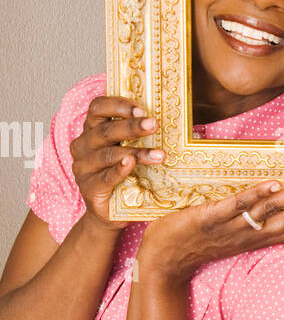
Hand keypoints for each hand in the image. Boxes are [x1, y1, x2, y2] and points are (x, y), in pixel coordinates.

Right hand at [70, 96, 163, 231]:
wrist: (110, 213)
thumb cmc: (124, 177)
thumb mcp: (129, 150)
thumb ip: (137, 134)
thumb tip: (165, 117)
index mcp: (91, 131)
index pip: (97, 108)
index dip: (118, 105)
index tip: (141, 109)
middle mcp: (83, 146)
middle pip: (105, 130)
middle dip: (132, 126)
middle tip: (154, 125)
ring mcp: (83, 169)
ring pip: (108, 154)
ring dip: (136, 151)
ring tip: (159, 154)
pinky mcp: (89, 189)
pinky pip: (105, 177)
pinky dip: (119, 170)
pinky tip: (131, 164)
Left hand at [136, 178, 283, 284]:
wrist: (160, 263)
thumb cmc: (194, 245)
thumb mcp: (229, 237)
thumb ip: (250, 222)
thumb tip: (269, 203)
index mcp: (256, 239)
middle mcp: (249, 234)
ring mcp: (230, 226)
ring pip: (268, 211)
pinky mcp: (208, 218)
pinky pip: (235, 205)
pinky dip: (254, 195)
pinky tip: (272, 184)